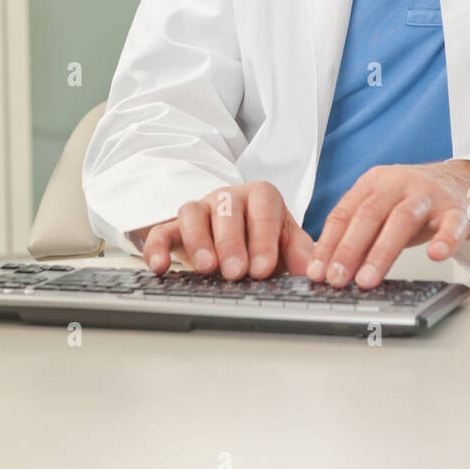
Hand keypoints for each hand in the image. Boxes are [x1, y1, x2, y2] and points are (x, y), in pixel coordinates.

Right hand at [138, 180, 313, 278]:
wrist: (243, 236)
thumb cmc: (266, 238)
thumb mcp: (289, 242)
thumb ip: (301, 253)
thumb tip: (312, 270)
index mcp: (261, 196)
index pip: (263, 209)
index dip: (263, 238)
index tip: (263, 267)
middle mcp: (229, 198)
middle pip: (226, 209)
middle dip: (231, 242)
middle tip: (235, 271)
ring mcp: (201, 209)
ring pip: (192, 212)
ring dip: (198, 240)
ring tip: (206, 268)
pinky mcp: (175, 227)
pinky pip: (161, 231)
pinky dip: (157, 247)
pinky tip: (159, 267)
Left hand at [307, 159, 469, 289]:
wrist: (463, 181)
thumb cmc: (414, 201)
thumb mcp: (381, 207)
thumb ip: (359, 232)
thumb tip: (330, 270)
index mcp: (372, 182)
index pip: (344, 213)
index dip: (328, 244)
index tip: (317, 272)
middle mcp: (397, 183)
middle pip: (368, 215)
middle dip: (349, 250)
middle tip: (336, 279)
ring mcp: (428, 194)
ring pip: (402, 219)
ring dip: (382, 251)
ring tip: (368, 279)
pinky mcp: (457, 207)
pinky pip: (452, 224)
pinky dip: (444, 240)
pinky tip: (436, 255)